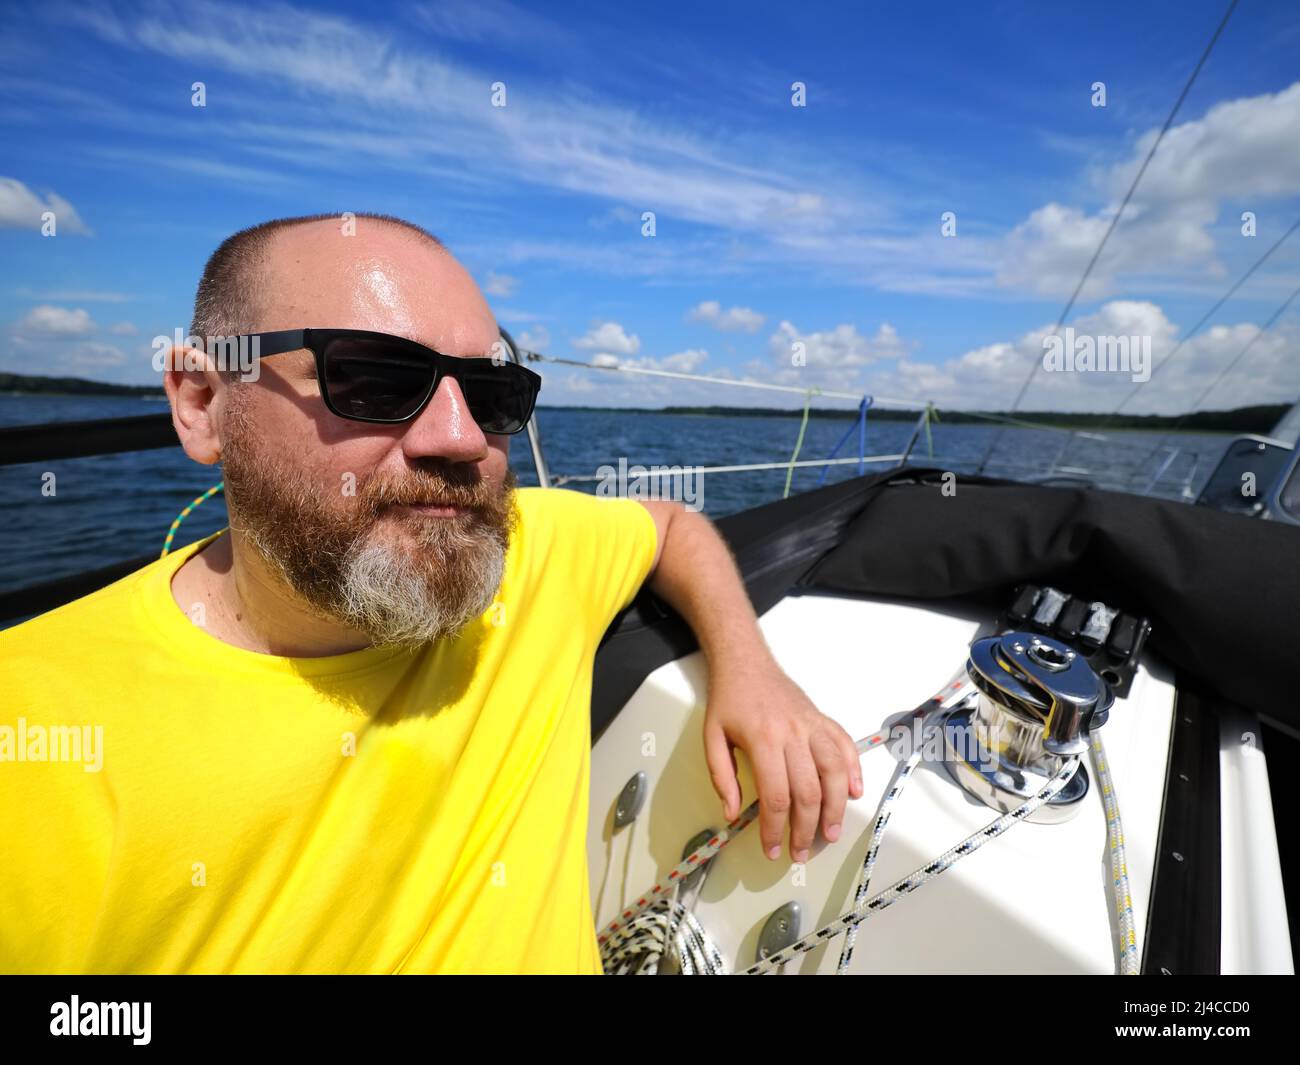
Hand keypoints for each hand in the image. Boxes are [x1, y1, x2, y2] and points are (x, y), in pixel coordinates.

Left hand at [702, 658, 862, 863]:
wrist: (746, 664)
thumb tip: (732, 813)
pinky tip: (855, 793)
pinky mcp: (823, 719)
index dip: (776, 829)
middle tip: (801, 852)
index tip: (773, 849)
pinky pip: (845, 746)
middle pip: (808, 791)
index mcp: (763, 740)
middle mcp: (793, 733)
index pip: (776, 796)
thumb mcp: (711, 738)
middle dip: (805, 828)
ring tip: (830, 834)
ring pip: (834, 772)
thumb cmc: (728, 702)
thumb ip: (721, 777)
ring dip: (836, 807)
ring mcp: (812, 725)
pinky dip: (854, 771)